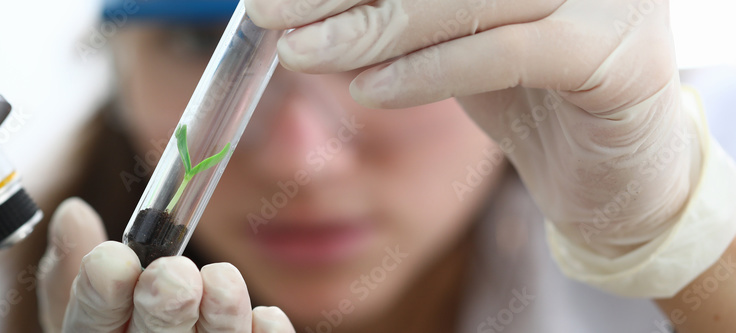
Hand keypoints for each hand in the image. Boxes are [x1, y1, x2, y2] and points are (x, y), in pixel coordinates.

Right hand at [36, 197, 294, 332]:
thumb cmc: (122, 330)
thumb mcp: (88, 307)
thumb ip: (74, 268)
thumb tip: (74, 212)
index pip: (89, 325)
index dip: (100, 294)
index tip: (113, 259)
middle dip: (163, 309)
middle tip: (175, 275)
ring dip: (220, 316)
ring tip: (222, 279)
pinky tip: (267, 316)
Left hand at [246, 0, 698, 259]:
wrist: (610, 170)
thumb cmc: (524, 85)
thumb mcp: (446, 29)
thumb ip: (391, 2)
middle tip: (270, 14)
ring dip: (372, 27)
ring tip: (305, 52)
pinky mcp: (623, 55)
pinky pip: (507, 52)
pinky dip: (427, 69)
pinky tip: (371, 88)